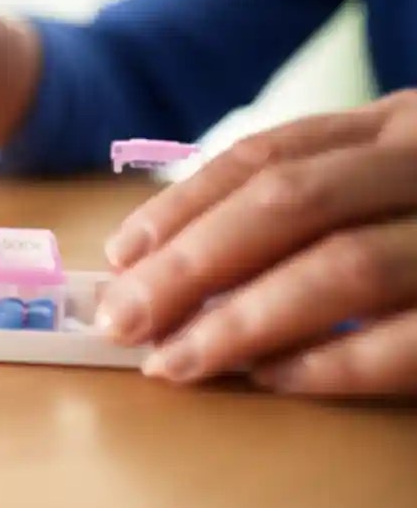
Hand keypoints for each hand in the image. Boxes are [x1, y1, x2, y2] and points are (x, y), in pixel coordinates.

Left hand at [97, 90, 416, 396]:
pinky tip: (270, 379)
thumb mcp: (387, 181)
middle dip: (190, 266)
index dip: (182, 207)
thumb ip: (308, 203)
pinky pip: (409, 340)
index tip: (119, 257)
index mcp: (394, 127)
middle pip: (289, 202)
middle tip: (122, 321)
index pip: (266, 157)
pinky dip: (334, 363)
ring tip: (174, 362)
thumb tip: (166, 266)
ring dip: (242, 321)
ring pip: (345, 266)